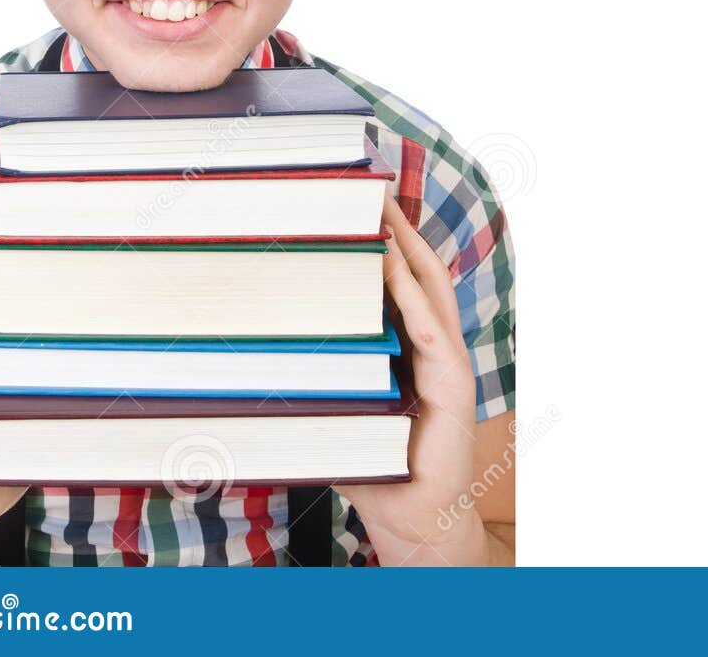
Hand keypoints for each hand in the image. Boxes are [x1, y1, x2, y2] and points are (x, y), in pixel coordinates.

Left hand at [340, 195, 493, 564]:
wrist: (415, 518)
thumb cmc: (377, 467)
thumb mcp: (340, 412)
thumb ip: (314, 383)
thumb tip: (252, 357)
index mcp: (412, 347)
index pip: (401, 280)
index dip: (386, 239)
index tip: (357, 203)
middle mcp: (435, 345)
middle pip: (420, 272)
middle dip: (398, 227)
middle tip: (371, 188)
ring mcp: (450, 362)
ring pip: (430, 289)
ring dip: (408, 247)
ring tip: (383, 212)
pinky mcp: (455, 385)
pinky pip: (432, 330)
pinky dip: (413, 295)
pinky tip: (395, 267)